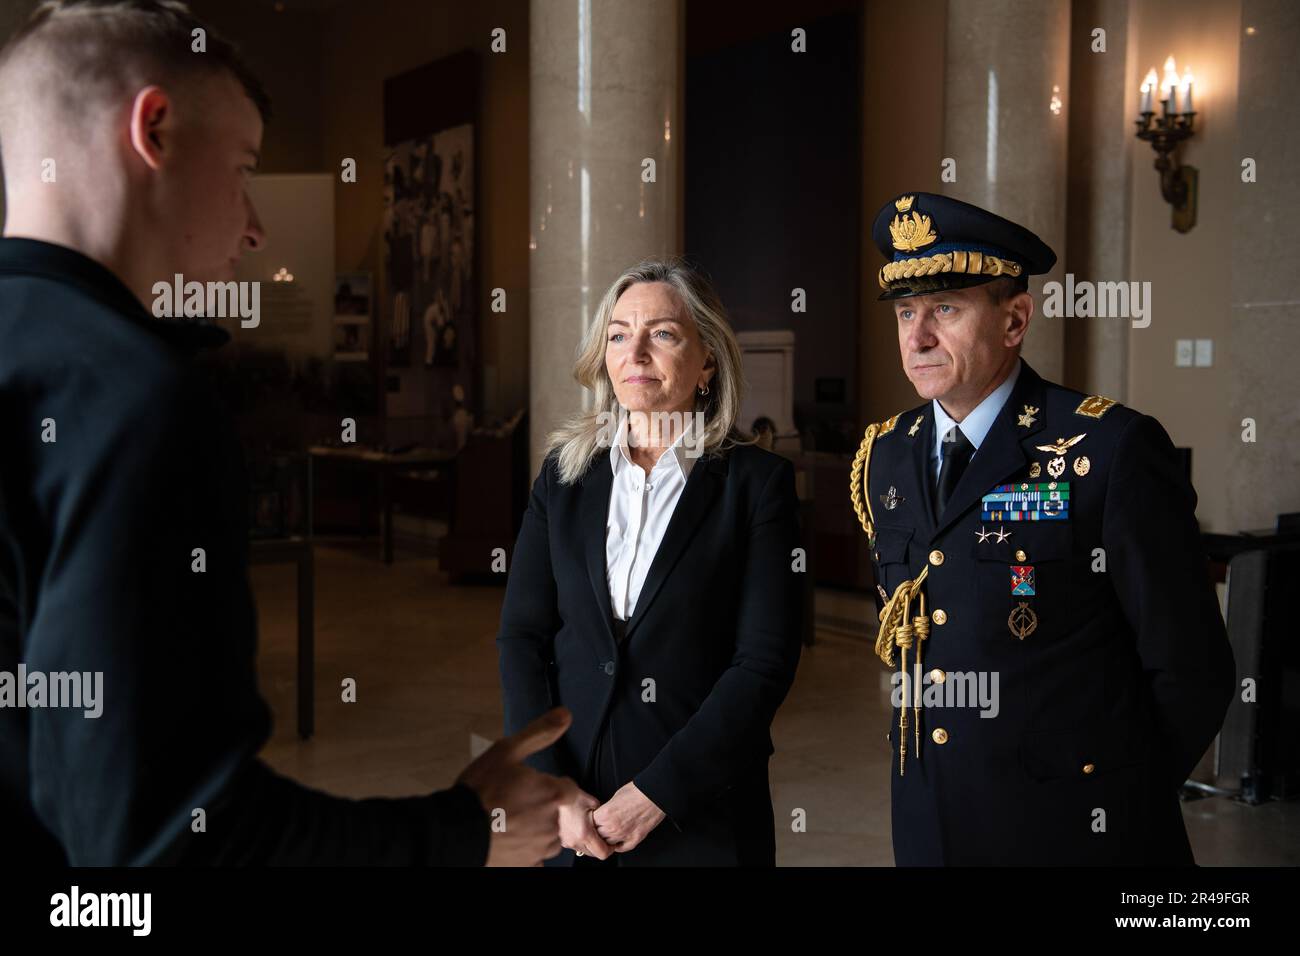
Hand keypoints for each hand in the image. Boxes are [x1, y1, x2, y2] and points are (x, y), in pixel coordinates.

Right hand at [456, 707, 578, 866]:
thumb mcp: (506, 751)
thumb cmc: (479, 790)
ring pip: (547, 836)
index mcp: (553, 794)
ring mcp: (539, 847)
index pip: (569, 790)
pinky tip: (507, 838)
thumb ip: (540, 732)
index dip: (552, 786)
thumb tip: (565, 714)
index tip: (535, 787)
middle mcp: (552, 823)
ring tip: (509, 821)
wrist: (455, 830)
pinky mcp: (526, 864)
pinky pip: (534, 856)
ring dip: (536, 829)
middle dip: (542, 808)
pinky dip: (524, 848)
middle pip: (557, 814)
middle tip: (515, 803)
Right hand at [559, 789, 613, 859]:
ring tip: (591, 832)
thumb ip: (603, 818)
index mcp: (584, 834)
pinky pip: (576, 846)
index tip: (612, 844)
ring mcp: (567, 842)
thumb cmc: (574, 797)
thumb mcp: (594, 804)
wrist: (558, 795)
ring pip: (584, 851)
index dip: (610, 849)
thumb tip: (608, 824)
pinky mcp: (562, 840)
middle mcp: (575, 841)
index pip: (602, 853)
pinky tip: (582, 831)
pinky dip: (581, 842)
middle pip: (593, 854)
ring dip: (590, 845)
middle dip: (600, 847)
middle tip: (603, 837)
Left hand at [591, 781, 665, 853]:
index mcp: (605, 814)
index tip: (595, 819)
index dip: (592, 821)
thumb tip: (603, 814)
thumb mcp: (615, 796)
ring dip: (608, 839)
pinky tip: (619, 840)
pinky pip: (622, 848)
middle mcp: (612, 827)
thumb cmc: (637, 791)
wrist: (654, 794)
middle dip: (598, 831)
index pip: (590, 824)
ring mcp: (624, 834)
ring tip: (611, 832)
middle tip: (602, 826)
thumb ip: (606, 809)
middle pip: (597, 836)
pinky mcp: (635, 839)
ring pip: (608, 844)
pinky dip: (619, 845)